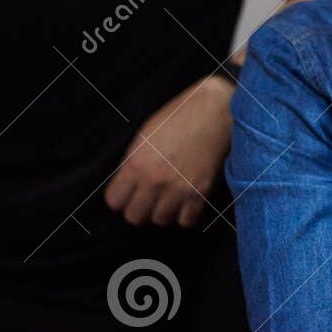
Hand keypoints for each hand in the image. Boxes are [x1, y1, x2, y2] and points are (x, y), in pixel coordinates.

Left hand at [104, 74, 233, 226]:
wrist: (216, 110)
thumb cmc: (179, 116)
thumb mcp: (146, 135)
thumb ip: (134, 162)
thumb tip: (129, 185)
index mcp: (136, 163)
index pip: (115, 201)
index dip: (121, 198)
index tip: (130, 193)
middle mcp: (154, 180)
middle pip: (135, 217)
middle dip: (140, 208)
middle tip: (150, 197)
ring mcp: (178, 188)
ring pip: (160, 220)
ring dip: (164, 211)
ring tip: (170, 197)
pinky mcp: (200, 192)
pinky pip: (186, 220)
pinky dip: (186, 214)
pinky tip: (187, 200)